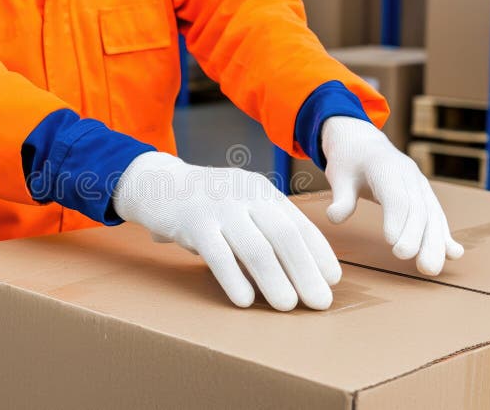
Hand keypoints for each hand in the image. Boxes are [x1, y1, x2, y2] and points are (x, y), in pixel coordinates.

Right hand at [112, 151, 340, 310]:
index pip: (299, 223)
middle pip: (284, 236)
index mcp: (262, 191)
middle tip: (320, 302)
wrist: (156, 182)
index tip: (333, 279)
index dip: (319, 253)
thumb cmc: (205, 204)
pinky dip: (234, 279)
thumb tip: (295, 274)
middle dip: (306, 272)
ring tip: (288, 306)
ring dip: (275, 280)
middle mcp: (246, 194)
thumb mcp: (239, 206)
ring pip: (255, 247)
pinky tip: (245, 301)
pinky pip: (218, 254)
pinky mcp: (192, 221)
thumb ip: (263, 231)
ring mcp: (219, 206)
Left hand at [321, 116, 463, 274]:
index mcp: (386, 167)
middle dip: (420, 239)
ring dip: (435, 243)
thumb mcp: (338, 175)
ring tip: (431, 269)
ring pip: (431, 215)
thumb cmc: (349, 161)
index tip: (396, 246)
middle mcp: (409, 175)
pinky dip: (443, 235)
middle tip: (419, 265)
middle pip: (418, 209)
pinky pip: (436, 215)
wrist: (363, 142)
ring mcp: (420, 185)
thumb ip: (340, 198)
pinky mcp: (424, 195)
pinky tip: (453, 254)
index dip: (398, 221)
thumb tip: (334, 218)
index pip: (396, 197)